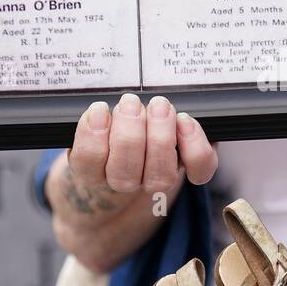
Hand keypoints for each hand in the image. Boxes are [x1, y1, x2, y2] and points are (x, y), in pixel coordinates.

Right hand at [47, 93, 216, 272]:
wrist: (146, 151)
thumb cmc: (118, 130)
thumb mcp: (98, 121)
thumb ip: (97, 116)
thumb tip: (101, 110)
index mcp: (93, 170)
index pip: (87, 163)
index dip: (92, 136)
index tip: (99, 109)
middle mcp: (125, 183)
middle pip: (124, 174)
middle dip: (129, 134)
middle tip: (130, 103)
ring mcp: (158, 182)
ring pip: (160, 175)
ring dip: (159, 137)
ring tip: (157, 106)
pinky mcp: (191, 172)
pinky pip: (199, 170)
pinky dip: (194, 146)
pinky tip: (185, 122)